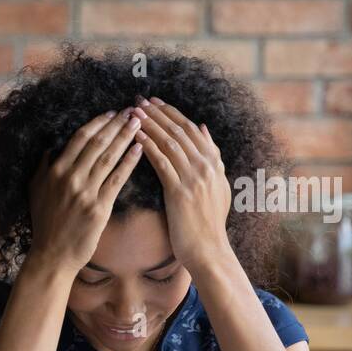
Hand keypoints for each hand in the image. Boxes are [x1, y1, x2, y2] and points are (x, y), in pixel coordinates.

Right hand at [26, 108, 142, 274]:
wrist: (52, 254)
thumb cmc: (45, 223)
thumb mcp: (36, 191)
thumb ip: (43, 167)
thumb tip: (52, 148)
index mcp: (54, 170)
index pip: (80, 137)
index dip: (98, 122)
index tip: (112, 112)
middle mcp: (69, 178)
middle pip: (98, 143)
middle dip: (117, 124)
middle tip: (133, 111)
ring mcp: (85, 192)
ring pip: (109, 157)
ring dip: (126, 137)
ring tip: (140, 123)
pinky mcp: (99, 208)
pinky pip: (117, 179)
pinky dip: (130, 162)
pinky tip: (140, 149)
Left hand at [132, 97, 232, 271]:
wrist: (209, 249)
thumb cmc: (209, 222)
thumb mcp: (219, 184)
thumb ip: (213, 155)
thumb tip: (204, 129)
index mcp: (214, 162)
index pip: (190, 128)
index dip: (170, 113)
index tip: (153, 102)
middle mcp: (206, 165)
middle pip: (178, 130)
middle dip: (157, 113)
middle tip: (138, 101)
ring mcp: (194, 177)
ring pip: (169, 143)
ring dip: (149, 125)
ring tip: (132, 114)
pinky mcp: (180, 191)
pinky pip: (162, 163)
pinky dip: (148, 147)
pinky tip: (135, 138)